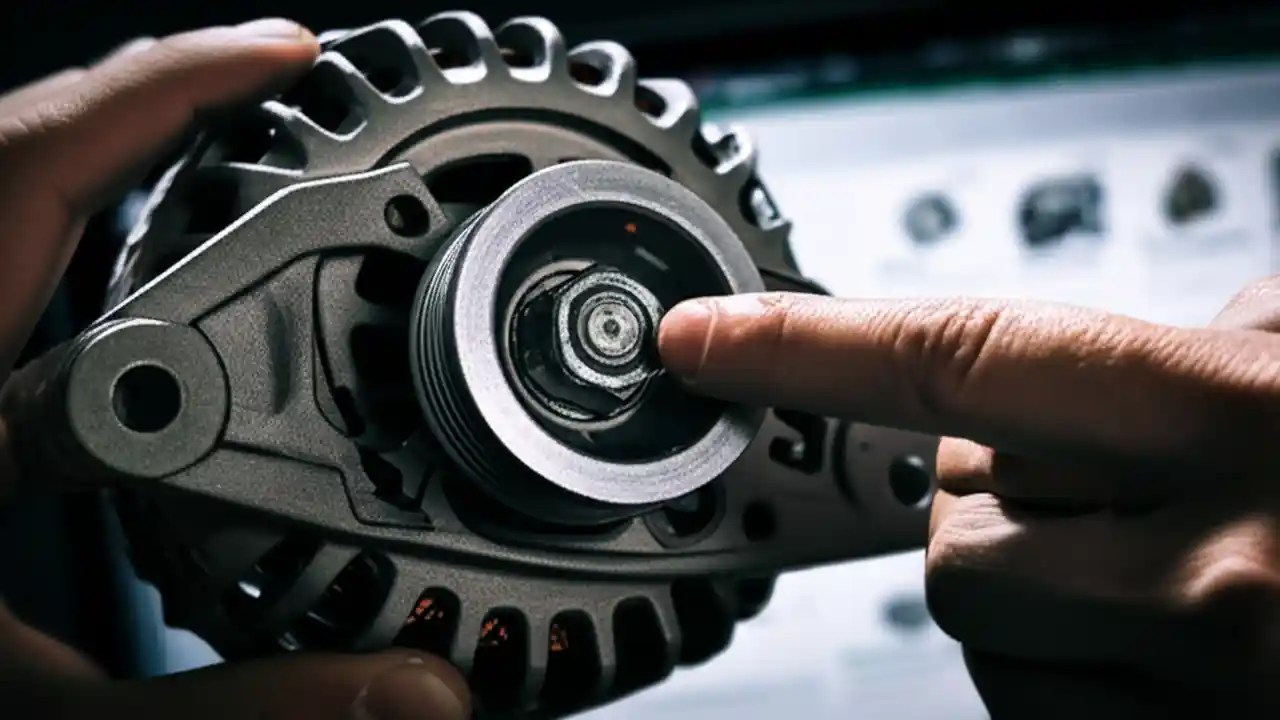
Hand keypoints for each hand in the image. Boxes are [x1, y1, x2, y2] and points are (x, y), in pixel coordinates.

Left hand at [0, 21, 468, 719]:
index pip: (37, 166)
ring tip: (240, 158)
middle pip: (27, 157)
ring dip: (127, 166)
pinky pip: (8, 280)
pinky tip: (157, 290)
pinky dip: (88, 243)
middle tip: (290, 95)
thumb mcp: (32, 710)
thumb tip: (410, 695)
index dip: (169, 87)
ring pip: (10, 211)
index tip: (287, 52)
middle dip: (164, 105)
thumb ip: (227, 707)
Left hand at [659, 285, 1279, 717]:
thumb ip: (1210, 350)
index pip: (959, 360)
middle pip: (952, 527)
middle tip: (1092, 490)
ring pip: (983, 628)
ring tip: (1150, 574)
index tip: (703, 345)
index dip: (804, 349)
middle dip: (997, 504)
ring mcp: (1207, 686)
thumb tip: (1064, 356)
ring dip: (1036, 594)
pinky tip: (1159, 648)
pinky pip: (1035, 714)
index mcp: (1246, 419)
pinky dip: (1072, 674)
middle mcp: (1221, 562)